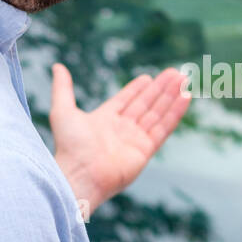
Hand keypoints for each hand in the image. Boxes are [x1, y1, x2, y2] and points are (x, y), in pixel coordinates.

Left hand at [50, 63, 190, 218]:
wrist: (79, 174)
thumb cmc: (69, 146)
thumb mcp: (63, 110)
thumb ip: (63, 88)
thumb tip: (57, 66)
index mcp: (105, 120)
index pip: (126, 100)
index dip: (138, 89)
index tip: (149, 77)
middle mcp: (122, 130)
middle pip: (146, 105)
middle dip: (160, 89)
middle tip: (175, 73)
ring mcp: (135, 140)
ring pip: (157, 114)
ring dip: (171, 97)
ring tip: (183, 80)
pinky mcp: (146, 151)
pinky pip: (164, 128)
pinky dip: (175, 113)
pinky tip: (185, 97)